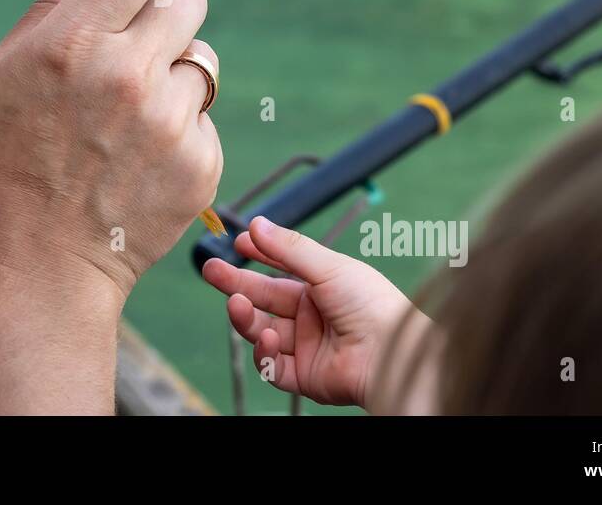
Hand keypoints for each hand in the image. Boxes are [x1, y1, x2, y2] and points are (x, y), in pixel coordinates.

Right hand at [0, 0, 222, 412]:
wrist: (36, 269)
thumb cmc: (2, 165)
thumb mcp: (1, 73)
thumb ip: (56, 4)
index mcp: (74, 41)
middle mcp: (130, 74)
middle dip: (164, 11)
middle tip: (134, 43)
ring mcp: (172, 122)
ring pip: (202, 59)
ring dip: (173, 75)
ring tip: (128, 116)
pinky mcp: (201, 161)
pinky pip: (204, 115)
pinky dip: (180, 127)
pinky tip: (139, 156)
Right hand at [202, 216, 428, 410]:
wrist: (391, 353)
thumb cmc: (371, 305)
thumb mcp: (329, 267)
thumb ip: (288, 249)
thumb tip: (256, 224)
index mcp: (322, 287)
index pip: (281, 268)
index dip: (259, 255)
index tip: (238, 243)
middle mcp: (312, 316)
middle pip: (264, 299)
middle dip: (236, 284)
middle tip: (210, 271)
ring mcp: (306, 346)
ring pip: (263, 331)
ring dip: (246, 318)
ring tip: (237, 306)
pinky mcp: (304, 376)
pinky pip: (273, 365)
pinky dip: (264, 352)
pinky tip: (267, 339)